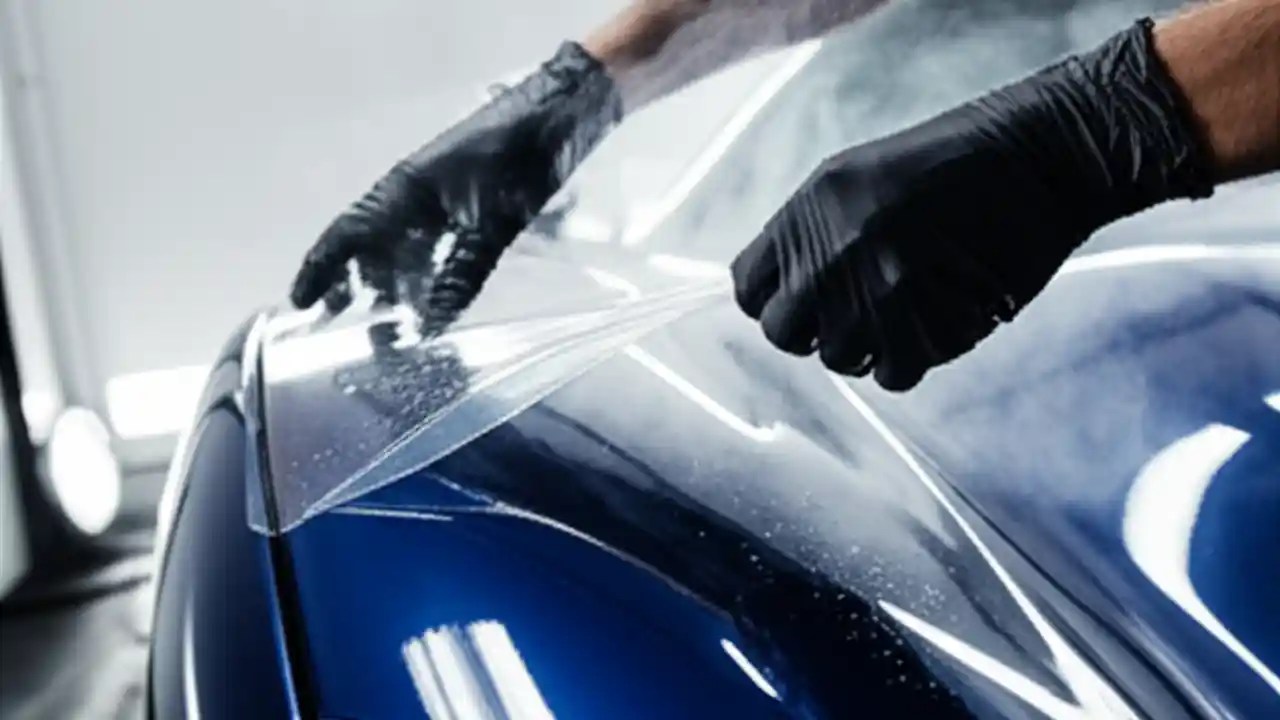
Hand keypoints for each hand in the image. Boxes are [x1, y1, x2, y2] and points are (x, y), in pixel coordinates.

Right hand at [290, 43, 620, 331]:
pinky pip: (438, 250)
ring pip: (406, 252)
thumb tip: (431, 324)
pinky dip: (432, 278)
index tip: (300, 303)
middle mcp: (413, 198)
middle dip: (359, 291)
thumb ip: (462, 273)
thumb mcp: (491, 221)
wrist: (560, 114)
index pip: (347, 234)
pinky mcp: (471, 207)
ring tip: (397, 333)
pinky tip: (440, 305)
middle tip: (356, 336)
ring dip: (399, 289)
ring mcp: (441, 202)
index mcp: (403, 193)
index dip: (320, 268)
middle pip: (372, 250)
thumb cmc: (518, 157)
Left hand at [732, 20, 1212, 390]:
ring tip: (907, 301)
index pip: (749, 290)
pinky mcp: (926, 335)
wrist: (1037, 162)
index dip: (773, 298)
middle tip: (853, 306)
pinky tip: (934, 317)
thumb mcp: (852, 179)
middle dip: (812, 327)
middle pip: (784, 333)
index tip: (798, 298)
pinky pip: (891, 376)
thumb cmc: (948, 165)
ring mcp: (877, 303)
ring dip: (867, 340)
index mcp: (806, 215)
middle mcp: (831, 262)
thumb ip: (804, 235)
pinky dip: (910, 357)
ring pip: (839, 358)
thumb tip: (776, 289)